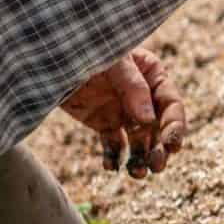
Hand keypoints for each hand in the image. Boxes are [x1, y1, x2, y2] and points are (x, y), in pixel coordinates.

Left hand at [60, 48, 186, 177]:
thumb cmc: (86, 50)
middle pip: (158, 127)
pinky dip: (114, 157)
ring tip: (137, 174)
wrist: (49, 57)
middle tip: (157, 166)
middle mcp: (143, 96)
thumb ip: (132, 86)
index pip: (171, 104)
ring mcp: (124, 110)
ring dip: (140, 158)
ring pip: (139, 140)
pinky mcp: (104, 123)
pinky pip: (114, 144)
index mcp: (152, 76)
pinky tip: (111, 166)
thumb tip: (149, 119)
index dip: (174, 126)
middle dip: (160, 148)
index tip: (171, 145)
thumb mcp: (112, 63)